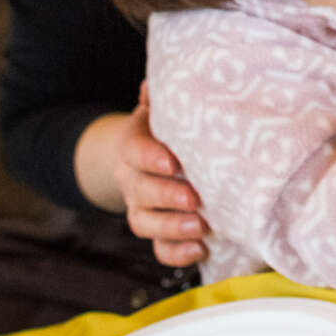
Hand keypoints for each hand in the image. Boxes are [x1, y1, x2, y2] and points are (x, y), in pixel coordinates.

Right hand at [81, 86, 208, 267]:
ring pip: (145, 223)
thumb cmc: (167, 129)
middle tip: (194, 198)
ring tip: (201, 227)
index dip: (150, 157)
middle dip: (166, 196)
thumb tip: (157, 81)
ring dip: (172, 227)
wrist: (150, 157)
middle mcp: (133, 179)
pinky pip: (160, 248)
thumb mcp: (164, 109)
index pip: (133, 150)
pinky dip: (177, 254)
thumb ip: (164, 96)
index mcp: (134, 144)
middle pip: (140, 191)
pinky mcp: (158, 232)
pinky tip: (201, 250)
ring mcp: (143, 208)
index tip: (173, 161)